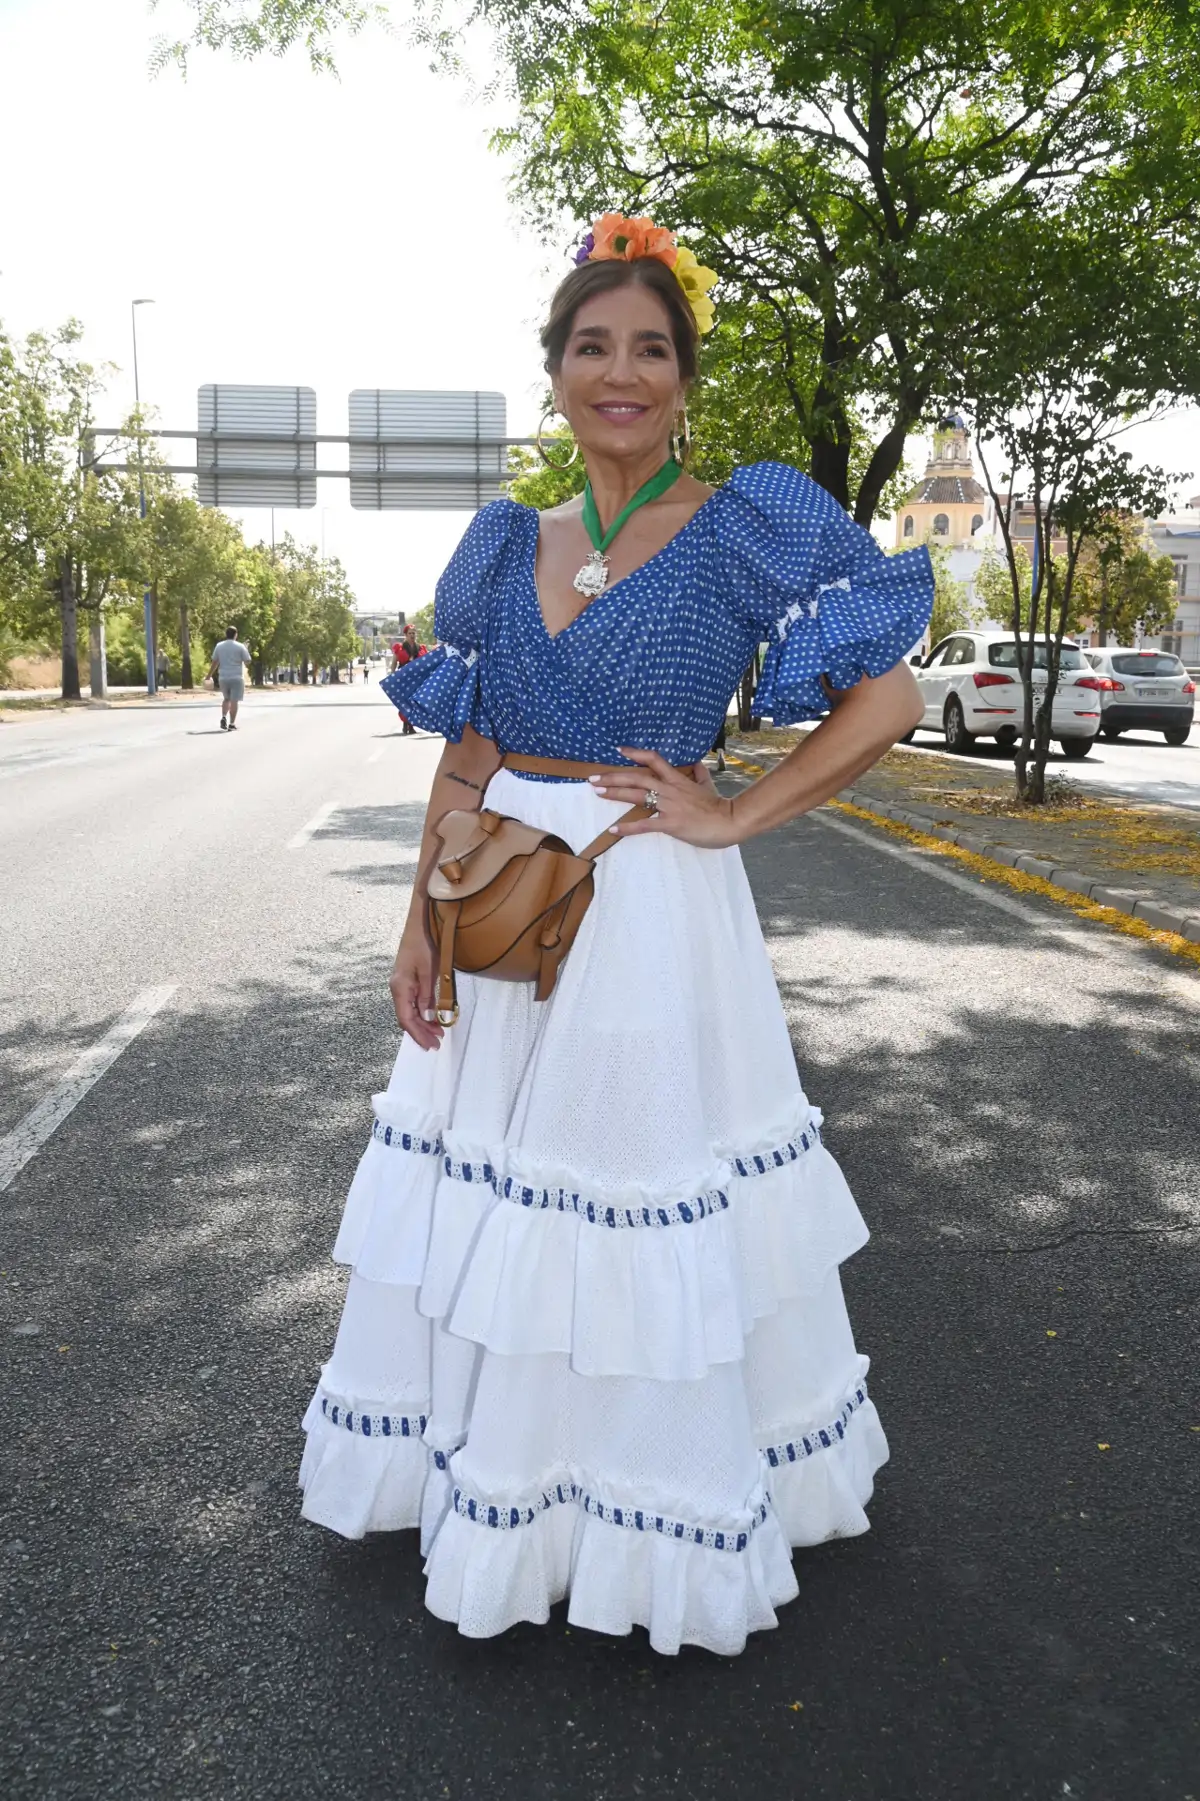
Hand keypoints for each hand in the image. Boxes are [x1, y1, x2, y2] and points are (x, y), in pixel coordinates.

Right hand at [389, 926, 443, 1050]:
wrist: (420, 924)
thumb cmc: (424, 944)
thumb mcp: (428, 971)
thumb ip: (427, 996)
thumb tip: (426, 1017)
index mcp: (400, 987)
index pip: (406, 1019)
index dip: (418, 1034)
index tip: (431, 1044)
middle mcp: (398, 988)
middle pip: (407, 1018)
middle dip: (421, 1032)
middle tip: (437, 1043)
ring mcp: (402, 985)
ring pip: (410, 1011)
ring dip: (423, 1024)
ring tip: (438, 1033)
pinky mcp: (408, 981)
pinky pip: (413, 1002)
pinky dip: (423, 1013)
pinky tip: (433, 1018)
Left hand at [590, 749, 740, 848]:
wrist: (729, 821)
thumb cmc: (718, 805)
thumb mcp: (707, 784)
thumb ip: (698, 773)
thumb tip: (694, 763)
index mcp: (677, 779)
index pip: (654, 760)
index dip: (635, 753)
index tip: (618, 750)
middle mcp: (669, 789)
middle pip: (637, 778)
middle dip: (613, 777)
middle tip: (594, 778)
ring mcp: (669, 806)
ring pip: (637, 796)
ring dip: (615, 794)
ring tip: (598, 792)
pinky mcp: (670, 824)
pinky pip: (644, 825)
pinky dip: (627, 827)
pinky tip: (613, 829)